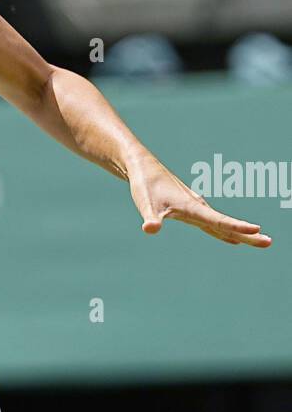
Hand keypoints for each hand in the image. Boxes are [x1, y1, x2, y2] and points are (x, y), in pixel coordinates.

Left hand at [129, 155, 271, 247]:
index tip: (257, 230)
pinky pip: (213, 224)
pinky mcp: (191, 209)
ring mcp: (196, 208)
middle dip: (248, 234)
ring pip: (222, 224)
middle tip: (268, 242)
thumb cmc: (144, 186)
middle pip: (226, 224)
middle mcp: (198, 207)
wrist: (144, 168)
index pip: (218, 221)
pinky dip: (224, 232)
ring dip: (240, 233)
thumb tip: (150, 228)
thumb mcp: (145, 204)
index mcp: (192, 208)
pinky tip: (231, 239)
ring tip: (258, 240)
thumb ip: (150, 218)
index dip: (237, 227)